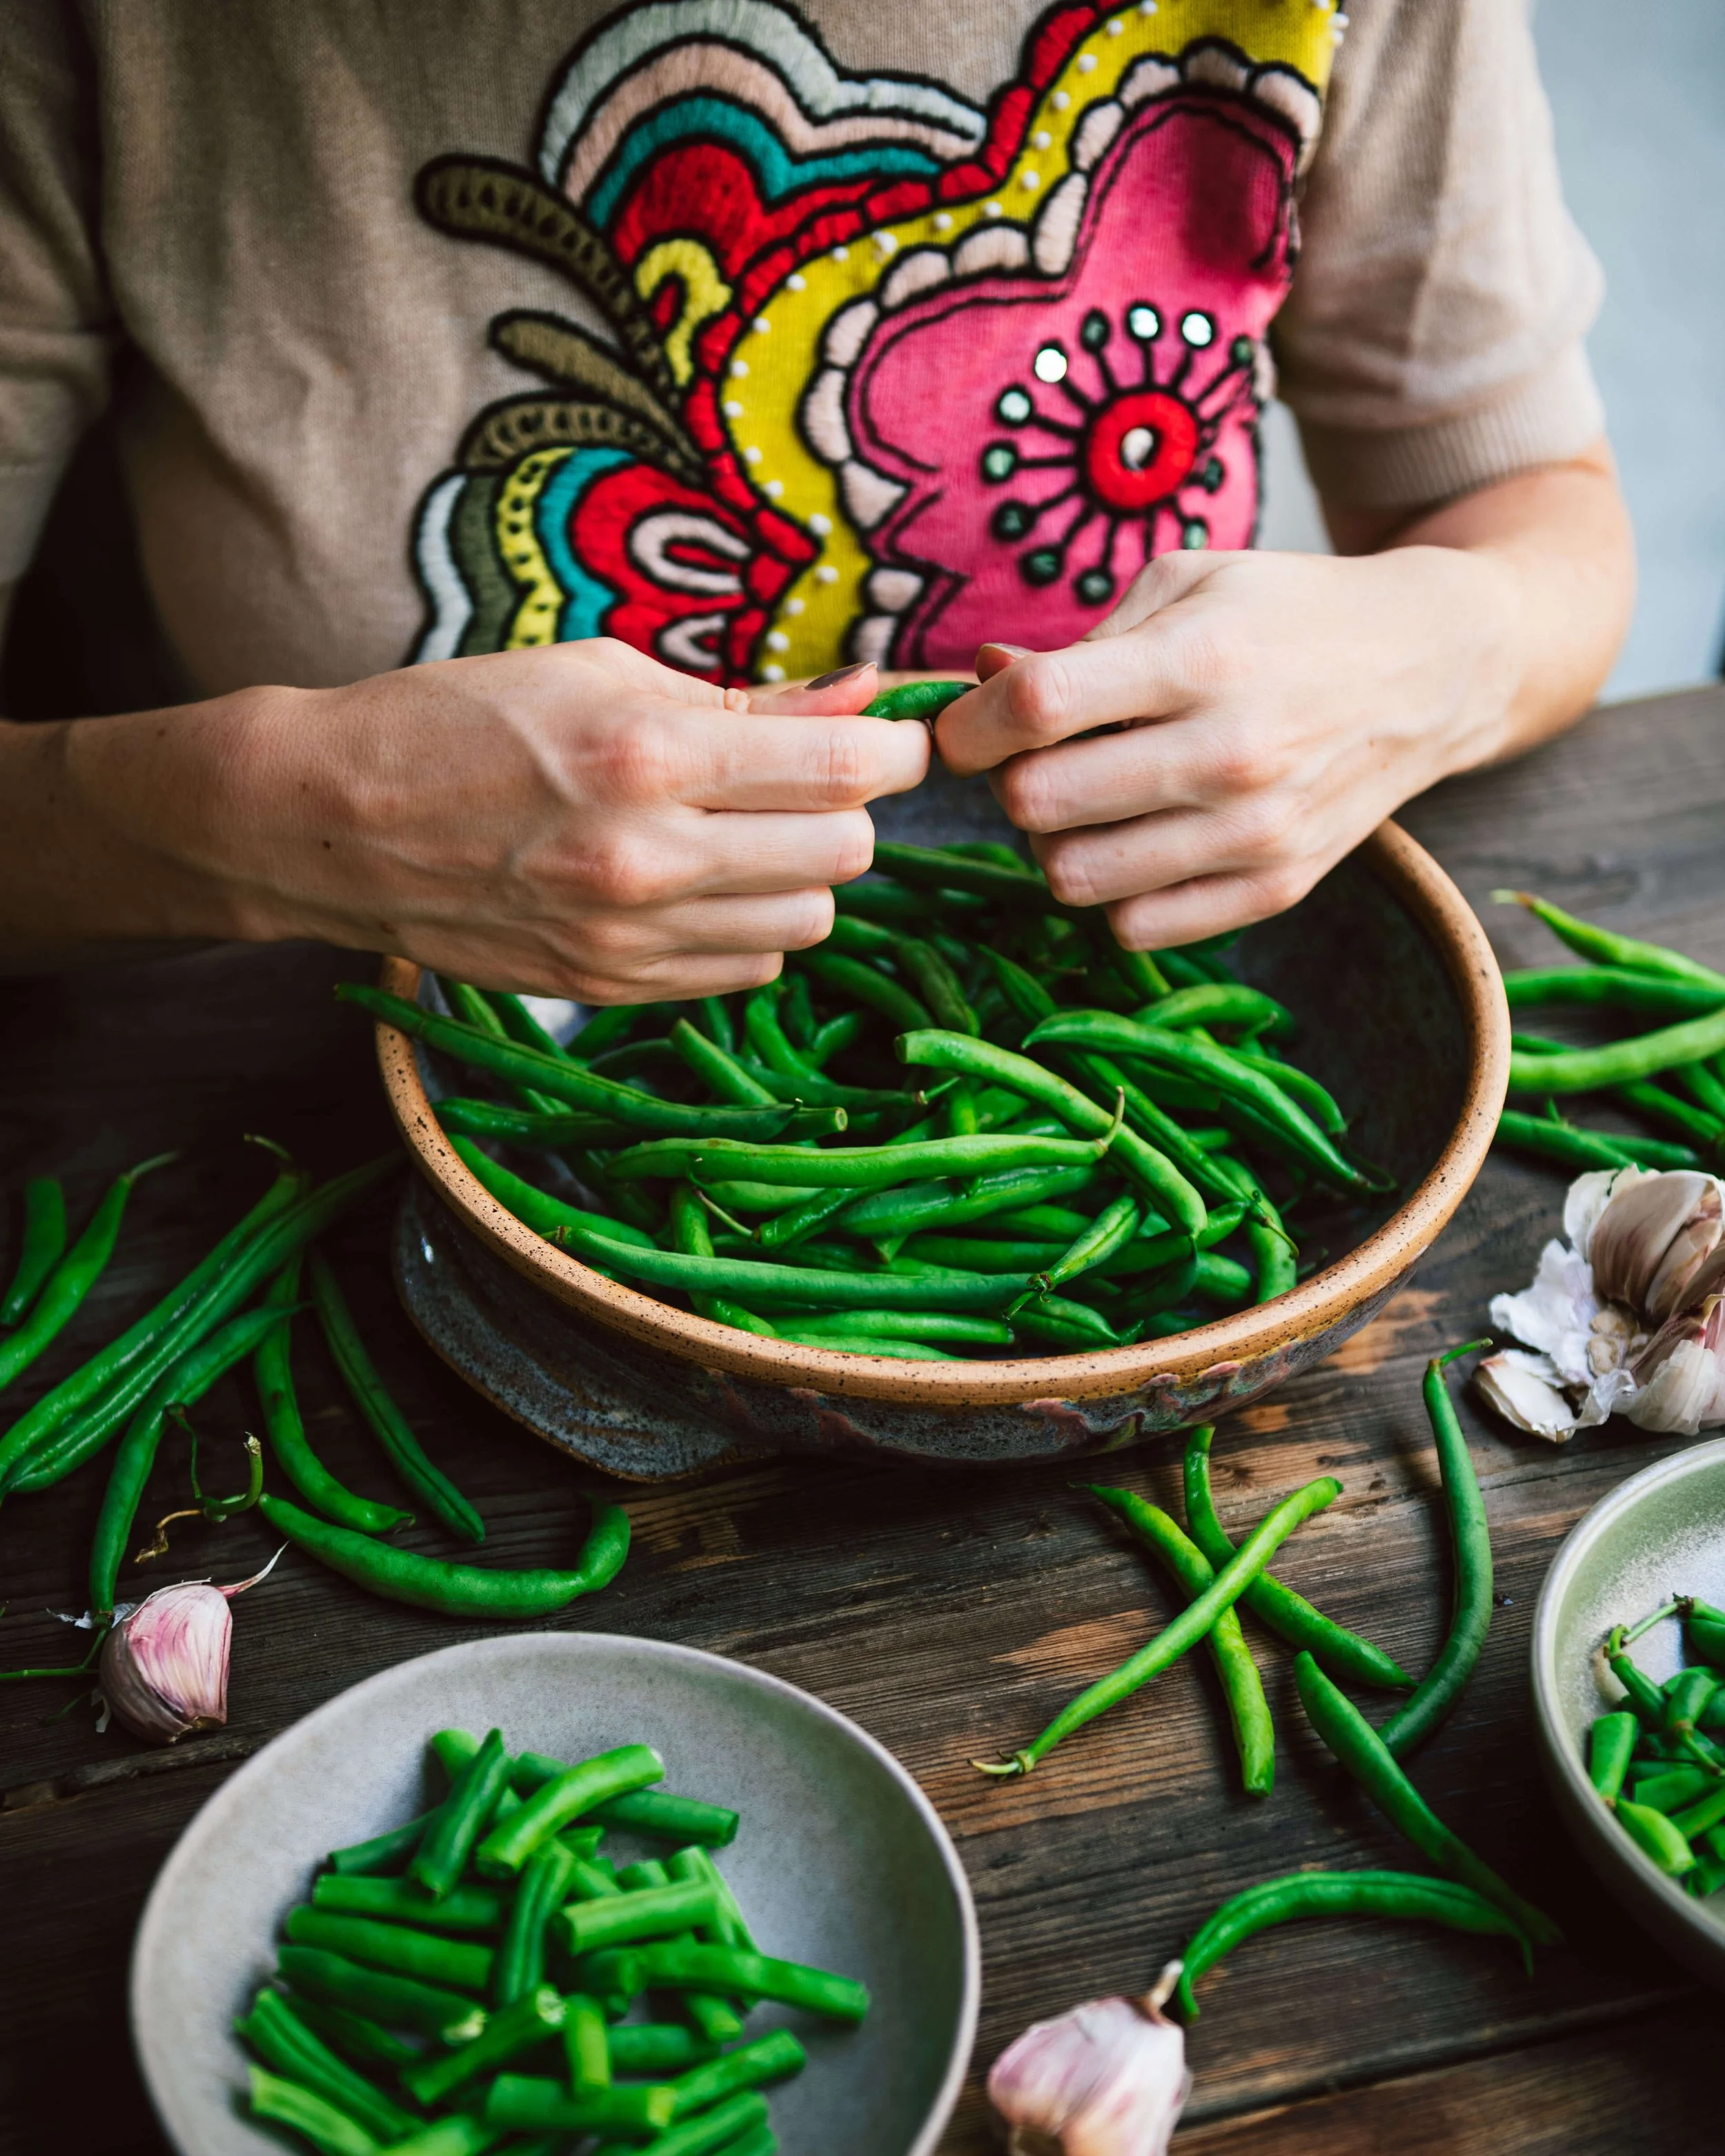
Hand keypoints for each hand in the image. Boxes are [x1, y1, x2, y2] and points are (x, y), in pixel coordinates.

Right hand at [5, 643, 926, 994]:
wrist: (331, 824)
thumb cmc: (460, 720)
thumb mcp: (600, 670)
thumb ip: (744, 698)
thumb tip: (861, 699)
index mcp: (650, 755)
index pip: (848, 770)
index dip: (896, 752)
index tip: (890, 741)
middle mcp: (649, 859)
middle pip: (845, 855)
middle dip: (848, 811)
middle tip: (805, 780)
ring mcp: (629, 938)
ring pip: (807, 924)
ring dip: (801, 876)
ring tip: (745, 834)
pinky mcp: (609, 988)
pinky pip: (745, 972)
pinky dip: (749, 928)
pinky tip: (702, 886)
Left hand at [934, 545, 1518, 947]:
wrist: (1432, 669)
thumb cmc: (1288, 616)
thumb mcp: (1188, 584)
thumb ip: (1079, 641)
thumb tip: (981, 682)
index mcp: (1201, 660)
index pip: (1036, 708)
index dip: (968, 723)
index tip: (962, 726)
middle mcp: (1229, 754)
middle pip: (1038, 804)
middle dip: (1008, 781)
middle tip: (1030, 758)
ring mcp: (1254, 833)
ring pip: (1073, 878)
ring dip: (1054, 841)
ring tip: (1085, 799)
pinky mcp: (1275, 887)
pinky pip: (1134, 926)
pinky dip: (1113, 890)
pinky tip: (1135, 841)